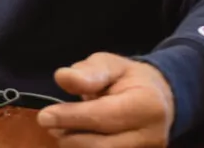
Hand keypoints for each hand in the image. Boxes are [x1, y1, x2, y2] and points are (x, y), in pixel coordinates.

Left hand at [37, 53, 174, 146]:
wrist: (160, 100)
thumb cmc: (127, 79)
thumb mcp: (109, 64)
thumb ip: (88, 72)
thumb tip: (63, 78)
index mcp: (147, 106)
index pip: (104, 117)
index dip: (71, 118)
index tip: (44, 117)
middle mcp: (152, 136)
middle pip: (102, 146)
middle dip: (69, 137)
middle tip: (48, 123)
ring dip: (75, 147)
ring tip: (61, 131)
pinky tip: (74, 141)